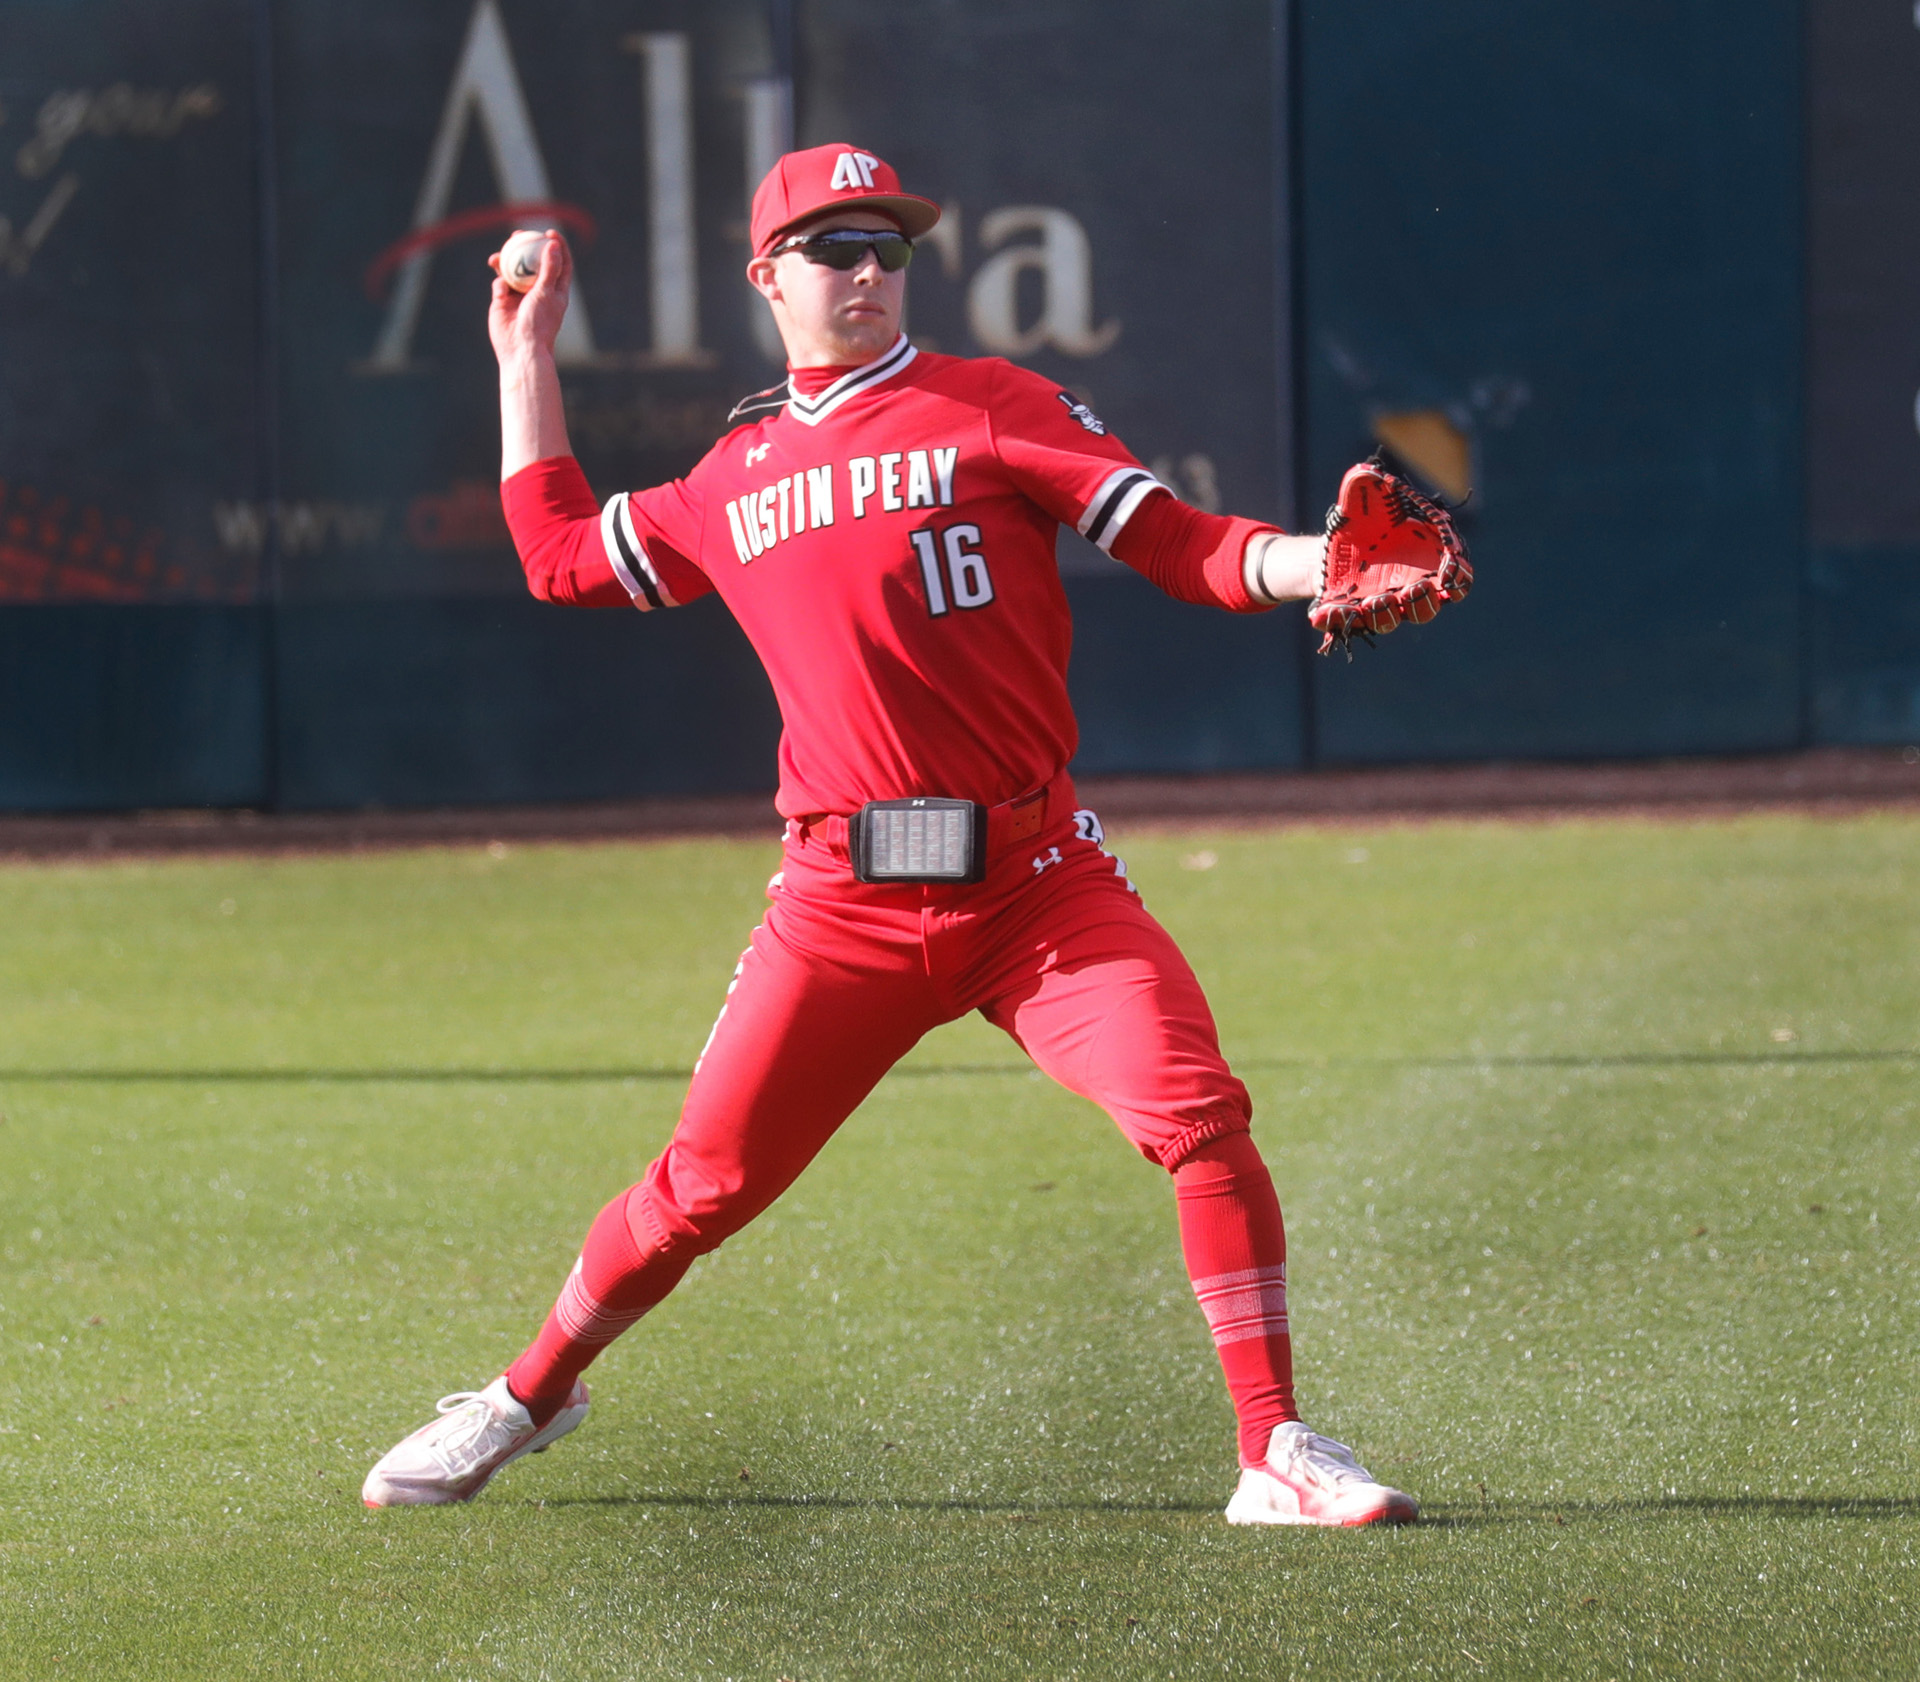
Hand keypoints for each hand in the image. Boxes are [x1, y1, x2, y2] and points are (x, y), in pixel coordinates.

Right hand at [487, 230, 571, 366]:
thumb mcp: (546, 293)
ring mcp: (519, 295)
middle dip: (525, 246)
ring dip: (506, 260)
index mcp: (555, 290)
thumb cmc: (539, 324)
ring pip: (512, 270)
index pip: (559, 263)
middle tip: (519, 234)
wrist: (520, 349)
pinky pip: (500, 284)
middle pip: (532, 262)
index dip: (556, 246)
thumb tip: (553, 244)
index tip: (549, 232)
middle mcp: (538, 290)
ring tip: (499, 255)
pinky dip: (500, 283)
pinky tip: (501, 289)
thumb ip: (549, 269)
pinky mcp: (503, 301)